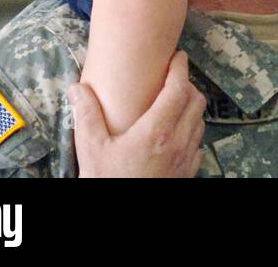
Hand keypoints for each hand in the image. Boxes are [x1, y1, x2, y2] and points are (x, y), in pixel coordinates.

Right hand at [69, 51, 206, 177]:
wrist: (124, 221)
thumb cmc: (107, 181)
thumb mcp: (92, 149)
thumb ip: (87, 115)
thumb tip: (77, 88)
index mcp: (157, 129)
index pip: (179, 88)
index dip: (180, 68)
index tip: (178, 56)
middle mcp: (178, 141)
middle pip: (196, 101)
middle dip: (187, 85)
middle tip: (172, 79)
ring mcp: (186, 158)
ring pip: (200, 121)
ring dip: (191, 107)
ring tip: (174, 102)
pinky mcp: (188, 173)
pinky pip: (198, 143)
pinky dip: (192, 130)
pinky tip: (176, 132)